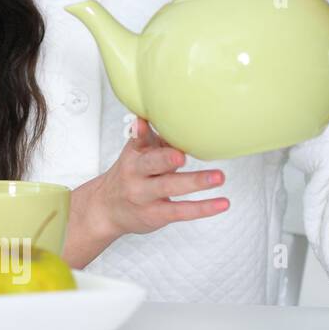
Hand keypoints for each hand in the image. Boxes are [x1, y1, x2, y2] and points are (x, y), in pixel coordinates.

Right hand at [63, 117, 228, 266]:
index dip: (140, 132)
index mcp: (133, 156)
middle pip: (150, 164)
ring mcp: (145, 195)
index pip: (136, 141)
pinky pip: (181, 211)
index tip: (142, 122)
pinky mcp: (156, 214)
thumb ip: (152, 138)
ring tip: (218, 177)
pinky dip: (203, 208)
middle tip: (181, 155)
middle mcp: (136, 174)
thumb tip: (169, 115)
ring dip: (195, 182)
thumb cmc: (129, 177)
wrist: (107, 209)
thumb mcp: (135, 155)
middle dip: (165, 159)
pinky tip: (221, 203)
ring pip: (169, 187)